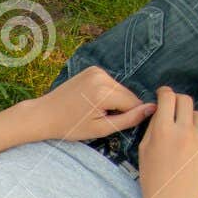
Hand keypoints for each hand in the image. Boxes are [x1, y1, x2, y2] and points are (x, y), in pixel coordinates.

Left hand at [29, 65, 156, 141]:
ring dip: (115, 100)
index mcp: (104, 92)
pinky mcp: (92, 69)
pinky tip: (91, 102)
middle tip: (100, 118)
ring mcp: (96, 70)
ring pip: (120, 88)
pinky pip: (110, 83)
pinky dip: (107, 93)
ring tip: (94, 110)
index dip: (127, 116)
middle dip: (121, 107)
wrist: (44, 114)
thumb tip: (153, 109)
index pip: (133, 103)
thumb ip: (129, 120)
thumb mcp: (100, 129)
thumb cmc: (69, 126)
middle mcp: (102, 77)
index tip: (110, 123)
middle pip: (128, 94)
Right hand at [137, 86, 197, 197]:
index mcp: (162, 130)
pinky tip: (189, 156)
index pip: (167, 98)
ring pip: (196, 116)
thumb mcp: (144, 151)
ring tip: (181, 139)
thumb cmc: (153, 179)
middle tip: (174, 107)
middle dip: (178, 101)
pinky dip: (197, 139)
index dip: (165, 92)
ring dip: (188, 120)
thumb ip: (153, 128)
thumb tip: (161, 110)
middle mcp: (183, 130)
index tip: (164, 93)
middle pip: (185, 100)